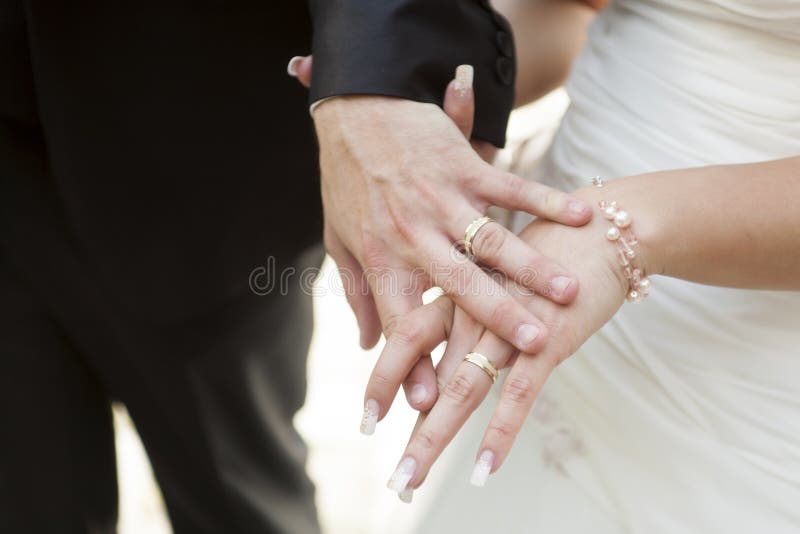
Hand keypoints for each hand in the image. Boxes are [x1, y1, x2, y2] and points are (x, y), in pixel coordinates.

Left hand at [289, 55, 593, 411]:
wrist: (354, 111)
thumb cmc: (347, 183)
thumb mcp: (341, 242)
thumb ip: (359, 295)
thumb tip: (366, 345)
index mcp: (383, 259)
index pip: (400, 321)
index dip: (413, 365)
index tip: (430, 405)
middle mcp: (416, 234)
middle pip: (459, 284)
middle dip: (498, 316)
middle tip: (534, 344)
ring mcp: (443, 199)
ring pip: (493, 239)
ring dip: (532, 266)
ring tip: (568, 293)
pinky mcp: (465, 166)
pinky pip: (510, 185)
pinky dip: (544, 200)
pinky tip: (577, 215)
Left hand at [382, 200, 628, 498]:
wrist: (605, 224)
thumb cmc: (537, 237)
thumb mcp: (477, 252)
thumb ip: (445, 278)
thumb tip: (382, 326)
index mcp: (450, 275)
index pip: (403, 331)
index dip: (384, 377)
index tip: (369, 419)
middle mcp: (464, 294)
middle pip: (422, 359)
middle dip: (397, 410)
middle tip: (383, 462)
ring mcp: (504, 315)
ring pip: (462, 381)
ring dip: (437, 434)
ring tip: (413, 479)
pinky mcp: (546, 330)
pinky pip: (520, 389)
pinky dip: (501, 430)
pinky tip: (484, 467)